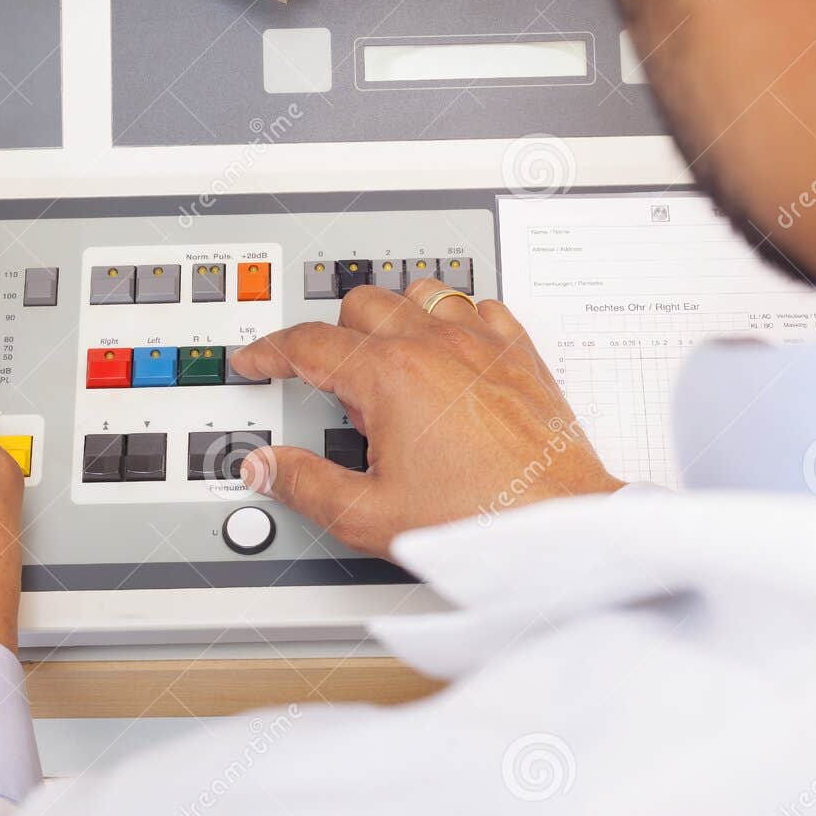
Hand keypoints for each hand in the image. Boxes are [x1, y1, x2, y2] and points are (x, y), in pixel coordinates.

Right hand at [228, 280, 621, 556]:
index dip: (271, 352)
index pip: (308, 344)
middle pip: (361, 304)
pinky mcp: (520, 353)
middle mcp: (436, 345)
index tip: (258, 360)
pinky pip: (479, 306)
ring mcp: (482, 343)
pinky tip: (450, 352)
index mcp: (391, 376)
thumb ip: (307, 485)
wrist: (557, 523)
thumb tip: (267, 466)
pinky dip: (454, 319)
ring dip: (395, 316)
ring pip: (420, 292)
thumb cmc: (479, 519)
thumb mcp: (370, 516)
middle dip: (333, 334)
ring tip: (389, 363)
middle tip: (334, 383)